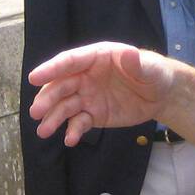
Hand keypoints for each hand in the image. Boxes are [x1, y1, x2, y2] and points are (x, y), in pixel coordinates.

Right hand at [28, 42, 176, 145]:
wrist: (160, 96)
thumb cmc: (154, 73)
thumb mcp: (149, 68)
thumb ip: (136, 63)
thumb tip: (129, 54)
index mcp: (96, 58)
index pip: (70, 62)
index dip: (51, 69)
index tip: (34, 77)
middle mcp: (86, 76)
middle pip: (61, 86)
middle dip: (47, 98)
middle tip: (36, 112)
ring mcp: (87, 96)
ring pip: (65, 106)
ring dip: (53, 118)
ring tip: (43, 131)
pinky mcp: (93, 114)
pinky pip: (79, 123)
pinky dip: (73, 131)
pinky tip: (70, 140)